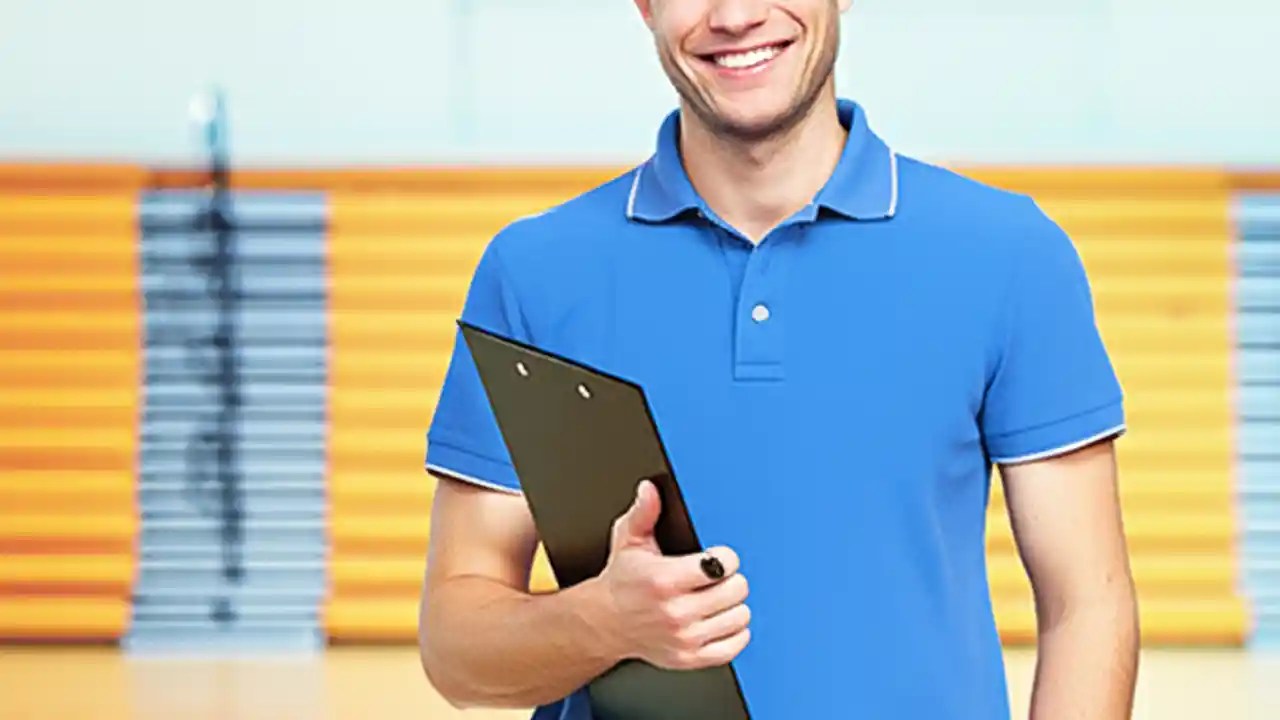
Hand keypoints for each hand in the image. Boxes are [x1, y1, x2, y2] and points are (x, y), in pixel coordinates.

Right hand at [597, 479, 750, 669]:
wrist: (605, 623)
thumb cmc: (622, 581)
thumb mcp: (628, 541)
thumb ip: (643, 512)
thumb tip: (650, 490)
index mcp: (663, 580)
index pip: (720, 565)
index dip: (726, 556)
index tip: (718, 556)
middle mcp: (675, 612)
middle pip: (735, 590)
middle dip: (730, 579)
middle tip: (716, 578)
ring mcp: (684, 638)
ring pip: (740, 616)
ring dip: (733, 605)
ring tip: (716, 598)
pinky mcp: (690, 658)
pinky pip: (734, 645)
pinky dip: (735, 632)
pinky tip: (721, 620)